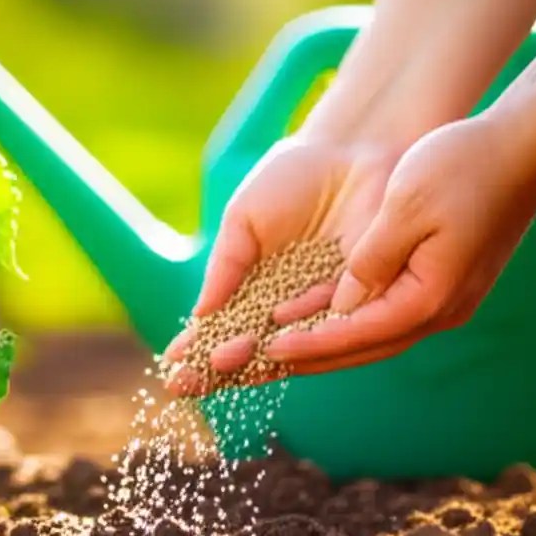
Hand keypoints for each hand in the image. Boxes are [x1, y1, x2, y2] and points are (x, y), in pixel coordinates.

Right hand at [164, 134, 399, 393]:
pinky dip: (299, 341)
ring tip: (221, 364)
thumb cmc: (294, 177)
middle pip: (250, 350)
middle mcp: (290, 308)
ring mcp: (326, 309)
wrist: (355, 150)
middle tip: (185, 384)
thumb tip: (200, 317)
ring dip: (251, 359)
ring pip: (286, 348)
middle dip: (216, 368)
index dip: (198, 352)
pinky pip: (329, 328)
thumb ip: (226, 267)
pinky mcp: (365, 303)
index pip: (223, 330)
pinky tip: (266, 351)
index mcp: (257, 290)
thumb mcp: (245, 220)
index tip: (170, 370)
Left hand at [263, 115, 535, 373]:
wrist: (522, 148)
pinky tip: (321, 322)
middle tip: (265, 364)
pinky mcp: (445, 285)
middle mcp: (442, 309)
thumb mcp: (404, 206)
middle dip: (314, 358)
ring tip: (284, 351)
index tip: (269, 349)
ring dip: (330, 346)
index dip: (310, 344)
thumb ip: (370, 260)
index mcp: (431, 295)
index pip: (359, 334)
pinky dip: (352, 324)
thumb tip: (340, 305)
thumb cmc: (462, 167)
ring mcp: (447, 300)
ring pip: (377, 337)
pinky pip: (389, 316)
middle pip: (366, 347)